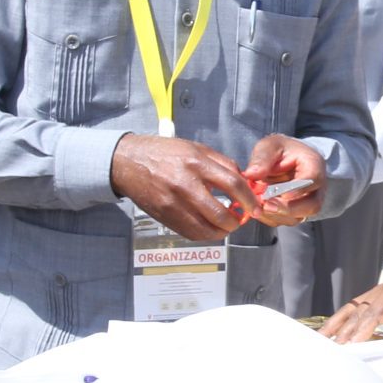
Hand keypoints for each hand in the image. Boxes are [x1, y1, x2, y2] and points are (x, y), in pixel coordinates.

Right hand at [109, 133, 257, 243]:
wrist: (128, 163)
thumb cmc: (163, 153)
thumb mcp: (195, 148)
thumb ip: (222, 163)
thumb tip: (245, 181)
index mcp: (196, 163)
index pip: (233, 184)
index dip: (249, 199)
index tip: (254, 205)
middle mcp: (185, 185)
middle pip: (221, 214)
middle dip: (237, 221)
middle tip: (240, 217)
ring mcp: (173, 205)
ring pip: (207, 230)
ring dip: (223, 231)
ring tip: (226, 223)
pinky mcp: (166, 218)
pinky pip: (192, 234)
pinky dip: (206, 234)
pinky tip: (209, 226)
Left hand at [242, 134, 325, 226]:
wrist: (284, 158)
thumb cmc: (280, 150)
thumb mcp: (270, 146)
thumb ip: (262, 158)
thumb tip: (251, 174)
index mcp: (314, 164)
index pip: (312, 179)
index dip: (297, 188)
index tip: (280, 194)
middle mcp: (316, 186)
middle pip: (312, 205)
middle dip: (288, 208)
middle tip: (266, 205)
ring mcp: (308, 201)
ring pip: (299, 217)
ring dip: (277, 215)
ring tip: (259, 206)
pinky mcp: (297, 212)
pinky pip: (288, 220)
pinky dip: (272, 218)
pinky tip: (259, 209)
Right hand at [321, 280, 382, 342]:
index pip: (375, 312)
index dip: (362, 329)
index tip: (351, 345)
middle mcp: (382, 291)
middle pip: (358, 313)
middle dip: (344, 332)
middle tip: (333, 350)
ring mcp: (374, 295)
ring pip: (350, 311)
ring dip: (335, 326)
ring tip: (319, 340)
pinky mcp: (371, 303)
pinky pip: (351, 313)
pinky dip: (338, 323)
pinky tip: (327, 334)